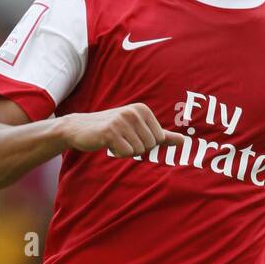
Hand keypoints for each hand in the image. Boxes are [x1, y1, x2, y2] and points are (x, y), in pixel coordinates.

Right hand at [61, 103, 185, 158]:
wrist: (79, 128)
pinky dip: (117, 153)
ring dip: (126, 151)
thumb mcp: (138, 129)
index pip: (159, 139)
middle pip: (150, 145)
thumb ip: (163, 136)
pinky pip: (125, 153)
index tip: (131, 136)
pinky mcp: (111, 131)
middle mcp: (134, 112)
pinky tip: (108, 144)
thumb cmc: (112, 130)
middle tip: (122, 139)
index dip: (145, 144)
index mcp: (143, 110)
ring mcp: (122, 121)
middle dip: (136, 148)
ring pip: (138, 151)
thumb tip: (185, 141)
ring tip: (115, 141)